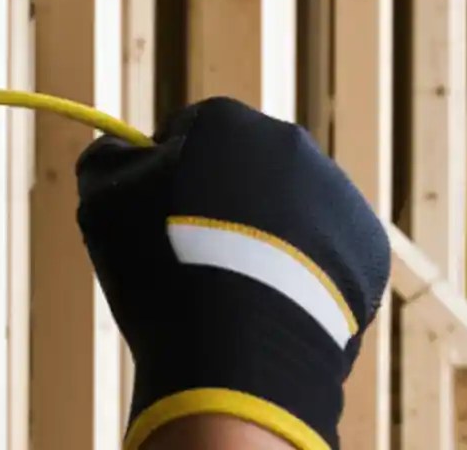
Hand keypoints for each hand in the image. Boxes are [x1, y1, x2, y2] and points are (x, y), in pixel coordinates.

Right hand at [75, 97, 389, 449]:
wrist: (238, 346)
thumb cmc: (160, 263)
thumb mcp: (101, 200)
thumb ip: (105, 158)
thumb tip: (117, 147)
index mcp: (227, 120)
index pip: (188, 133)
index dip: (165, 175)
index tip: (155, 219)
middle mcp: (290, 143)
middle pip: (242, 169)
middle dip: (220, 203)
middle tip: (192, 258)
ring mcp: (336, 195)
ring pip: (286, 209)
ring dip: (263, 236)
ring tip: (233, 291)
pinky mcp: (365, 248)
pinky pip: (323, 252)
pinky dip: (300, 272)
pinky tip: (270, 305)